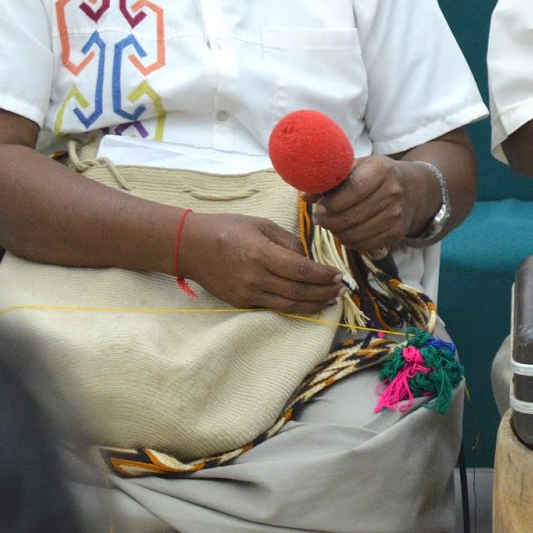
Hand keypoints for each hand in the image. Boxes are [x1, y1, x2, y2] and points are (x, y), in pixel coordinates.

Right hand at [178, 211, 343, 313]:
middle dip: (325, 293)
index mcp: (261, 253)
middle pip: (298, 291)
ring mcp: (247, 294)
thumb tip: (309, 258)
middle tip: (343, 291)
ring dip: (314, 305)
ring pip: (288, 305)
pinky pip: (273, 307)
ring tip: (332, 301)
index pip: (301, 270)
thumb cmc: (227, 228)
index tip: (339, 275)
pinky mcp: (241, 303)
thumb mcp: (261, 224)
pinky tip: (308, 303)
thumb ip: (288, 241)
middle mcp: (254, 277)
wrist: (190, 246)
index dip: (323, 275)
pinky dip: (294, 307)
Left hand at [309, 156, 417, 254]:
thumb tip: (305, 196)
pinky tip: (345, 232)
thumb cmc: (375, 175)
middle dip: (329, 221)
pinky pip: (365, 245)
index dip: (332, 203)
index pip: (353, 190)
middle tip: (319, 218)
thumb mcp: (356, 167)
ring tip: (331, 225)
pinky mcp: (397, 234)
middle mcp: (393, 193)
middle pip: (352, 216)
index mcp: (382, 170)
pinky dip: (350, 242)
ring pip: (356, 234)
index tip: (318, 208)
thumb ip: (331, 179)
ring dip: (337, 232)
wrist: (411, 189)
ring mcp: (397, 215)